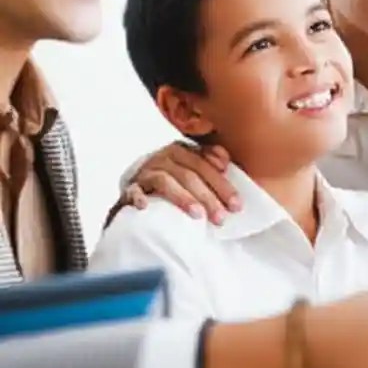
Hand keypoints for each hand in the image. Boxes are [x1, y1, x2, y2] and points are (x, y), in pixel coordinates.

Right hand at [118, 141, 238, 223]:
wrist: (141, 187)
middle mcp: (163, 157)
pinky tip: (145, 207)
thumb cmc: (175, 179)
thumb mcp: (193, 168)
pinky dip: (139, 197)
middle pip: (189, 175)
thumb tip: (225, 162)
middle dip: (208, 197)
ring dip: (183, 198)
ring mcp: (146, 172)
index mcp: (181, 150)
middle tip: (220, 217)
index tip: (236, 204)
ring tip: (197, 215)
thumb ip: (211, 161)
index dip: (222, 185)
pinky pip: (134, 190)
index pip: (205, 166)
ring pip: (166, 181)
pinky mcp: (130, 187)